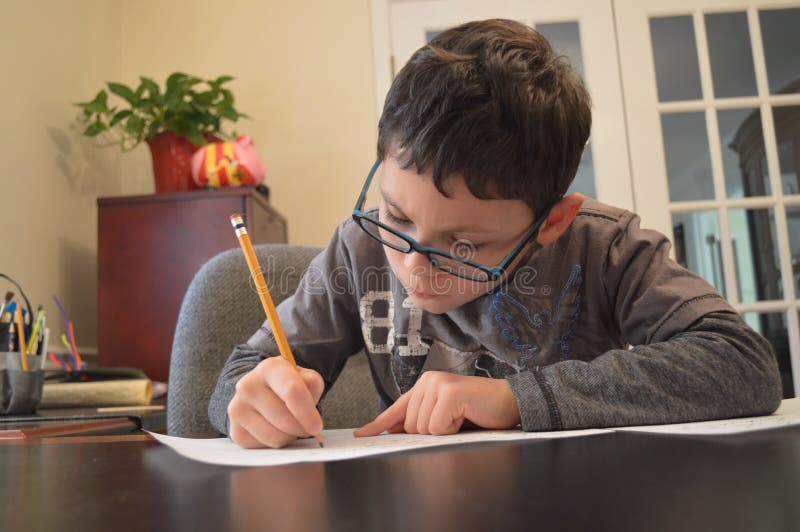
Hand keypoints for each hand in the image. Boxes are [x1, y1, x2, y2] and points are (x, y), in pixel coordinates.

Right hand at [227, 356, 323, 447]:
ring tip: (290, 426)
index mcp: (269, 368)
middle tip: (306, 426)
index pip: (292, 391)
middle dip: (301, 428)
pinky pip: (265, 447)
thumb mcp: (304, 377)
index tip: (317, 427)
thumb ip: (312, 385)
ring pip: (275, 437)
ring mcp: (238, 409)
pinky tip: (275, 430)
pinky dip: (276, 443)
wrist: (261, 392)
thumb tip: (310, 407)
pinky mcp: (235, 431)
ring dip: (290, 437)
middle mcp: (248, 386)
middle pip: (285, 420)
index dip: (307, 413)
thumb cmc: (288, 385)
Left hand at [354, 372, 520, 436]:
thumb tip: (396, 435)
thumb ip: (422, 423)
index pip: (396, 409)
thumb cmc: (480, 413)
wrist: (510, 403)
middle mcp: (428, 381)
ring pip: (423, 429)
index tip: (361, 434)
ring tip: (462, 420)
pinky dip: (452, 431)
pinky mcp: (449, 393)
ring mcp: (438, 384)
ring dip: (444, 433)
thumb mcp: (445, 419)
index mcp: (424, 386)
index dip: (379, 424)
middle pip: (411, 427)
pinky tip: (465, 418)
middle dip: (431, 435)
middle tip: (455, 424)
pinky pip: (437, 428)